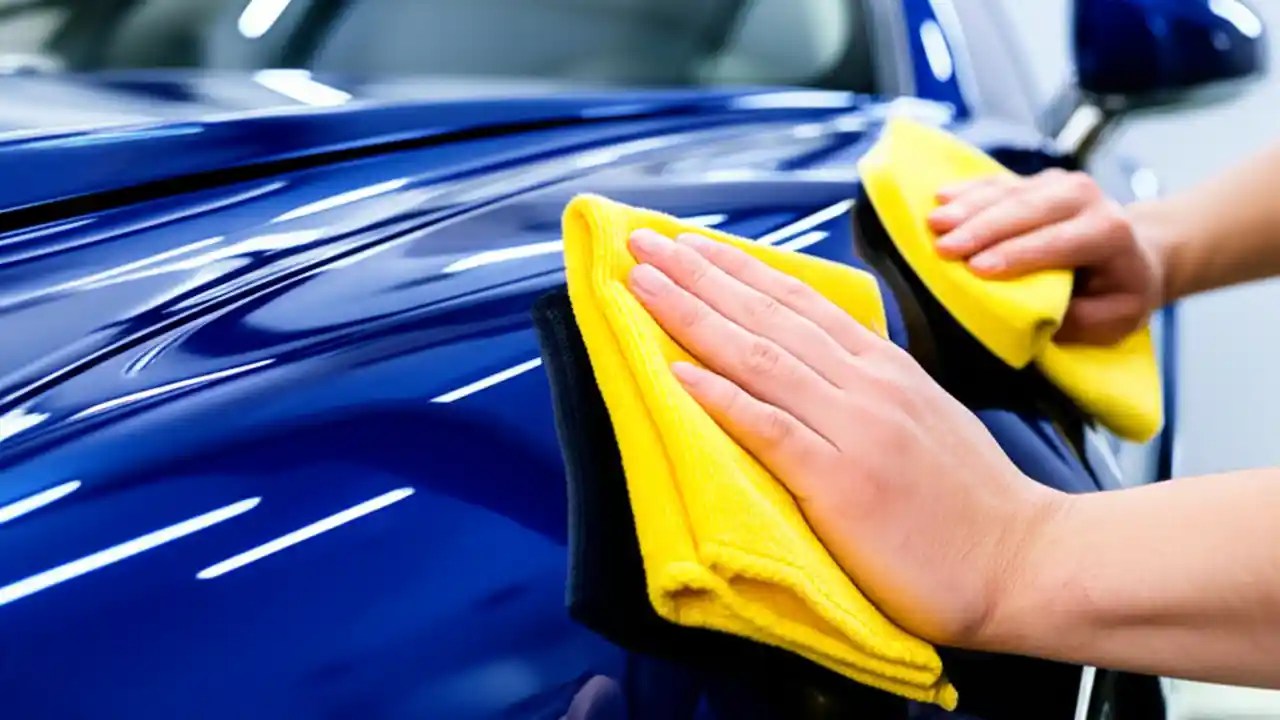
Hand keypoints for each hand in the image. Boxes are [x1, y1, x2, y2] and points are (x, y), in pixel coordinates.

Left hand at [625, 228, 1065, 647]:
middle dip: (696, 274)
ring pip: (759, 357)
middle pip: (766, 315)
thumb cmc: (969, 500)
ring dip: (692, 315)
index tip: (687, 242)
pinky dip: (722, 397)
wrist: (1023, 560)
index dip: (737, 267)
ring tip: (641, 284)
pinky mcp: (842, 484)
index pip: (797, 300)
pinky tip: (678, 372)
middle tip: (640, 240)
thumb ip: (869, 384)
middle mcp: (865, 385)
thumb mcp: (922, 416)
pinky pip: (770, 429)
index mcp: (883, 367)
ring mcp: (854, 431)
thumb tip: (813, 360)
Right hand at [927, 169, 1163, 344]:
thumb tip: (1037, 314)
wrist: (1137, 252)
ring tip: (933, 222)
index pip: (1058, 242)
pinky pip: (998, 181)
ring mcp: (1059, 183)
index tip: (977, 269)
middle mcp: (1086, 198)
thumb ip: (1081, 318)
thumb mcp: (1117, 318)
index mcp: (1110, 232)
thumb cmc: (1119, 291)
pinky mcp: (1037, 179)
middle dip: (982, 229)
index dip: (1017, 254)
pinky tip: (940, 197)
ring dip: (967, 207)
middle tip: (943, 248)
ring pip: (1008, 192)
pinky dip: (968, 190)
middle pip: (1028, 210)